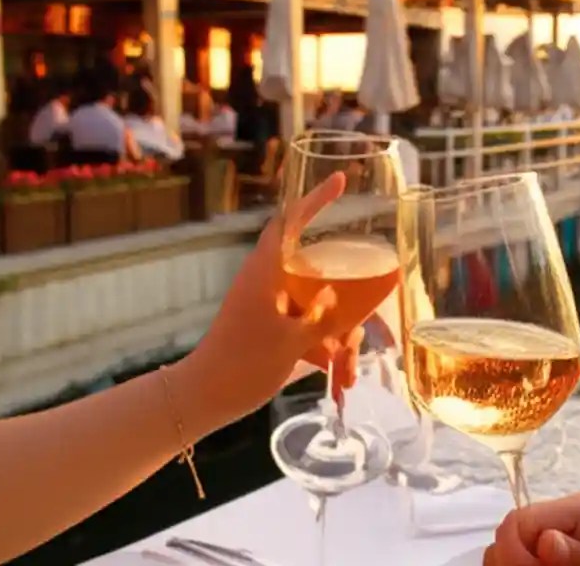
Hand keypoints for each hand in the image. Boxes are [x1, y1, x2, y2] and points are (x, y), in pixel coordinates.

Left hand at [175, 173, 356, 429]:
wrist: (205, 398)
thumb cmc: (244, 363)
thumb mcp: (293, 341)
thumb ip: (325, 316)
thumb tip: (345, 296)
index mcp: (266, 271)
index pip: (291, 222)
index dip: (315, 200)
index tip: (341, 181)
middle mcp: (269, 282)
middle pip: (320, 274)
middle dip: (349, 306)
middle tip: (374, 327)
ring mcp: (271, 306)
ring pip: (319, 308)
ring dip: (339, 338)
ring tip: (348, 373)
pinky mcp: (272, 329)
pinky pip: (309, 329)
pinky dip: (325, 349)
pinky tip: (339, 377)